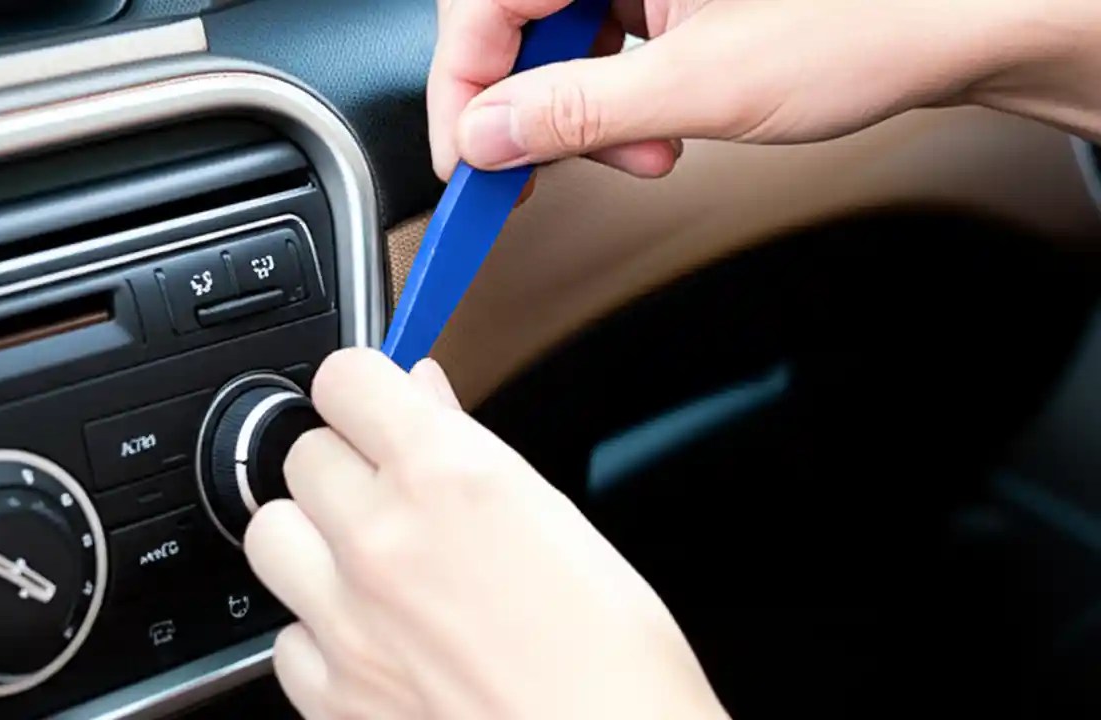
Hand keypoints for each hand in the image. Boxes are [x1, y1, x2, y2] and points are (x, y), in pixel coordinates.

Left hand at [244, 349, 728, 718]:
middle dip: (346, 465)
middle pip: (303, 453)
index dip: (364, 387)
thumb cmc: (616, 657)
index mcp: (446, 476)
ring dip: (314, 539)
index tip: (377, 401)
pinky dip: (319, 632)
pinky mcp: (332, 695)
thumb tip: (422, 395)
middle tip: (393, 493)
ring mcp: (347, 621)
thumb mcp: (558, 518)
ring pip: (272, 535)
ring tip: (372, 564)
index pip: (345, 377)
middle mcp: (381, 539)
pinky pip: (287, 637)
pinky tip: (374, 637)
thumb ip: (468, 446)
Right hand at [428, 0, 1100, 181]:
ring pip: (564, 32)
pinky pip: (610, 36)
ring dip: (582, 109)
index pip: (484, 0)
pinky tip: (655, 128)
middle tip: (537, 170)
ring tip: (638, 155)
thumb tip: (487, 136)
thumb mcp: (700, 87)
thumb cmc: (873, 22)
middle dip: (530, 105)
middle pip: (519, 16)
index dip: (462, 86)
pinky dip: (620, 94)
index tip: (466, 159)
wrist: (966, 22)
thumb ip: (576, 112)